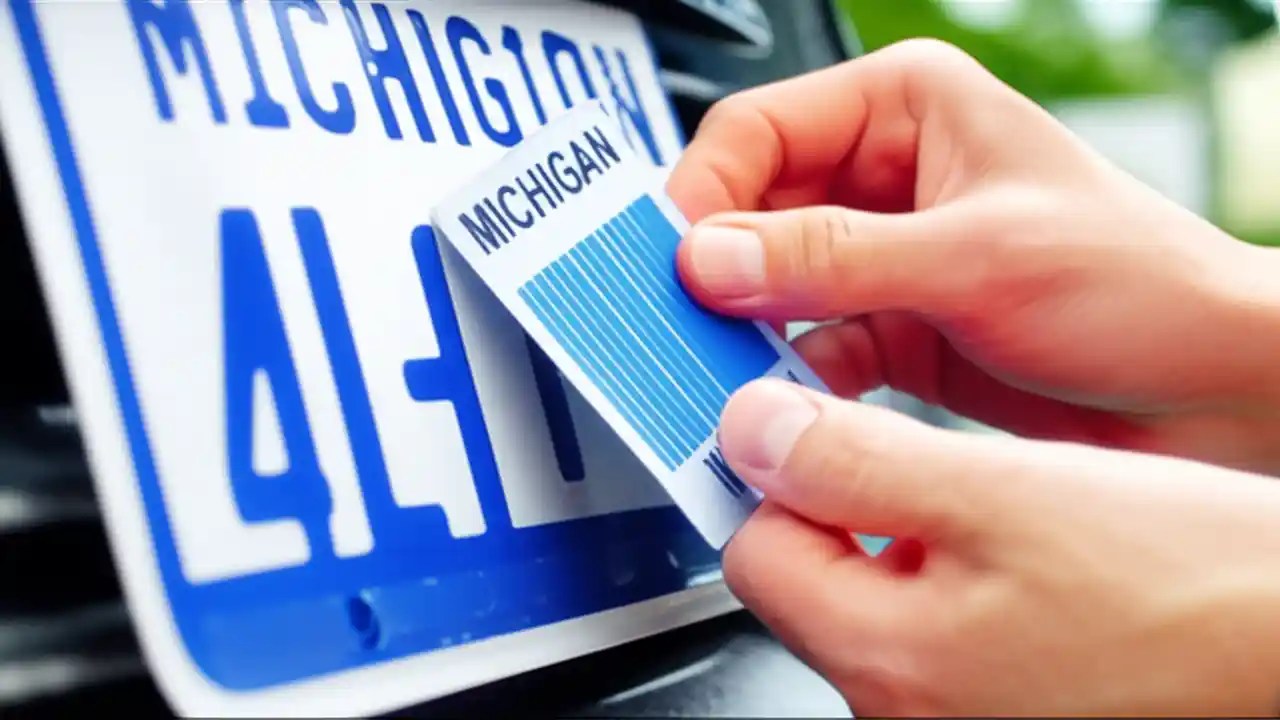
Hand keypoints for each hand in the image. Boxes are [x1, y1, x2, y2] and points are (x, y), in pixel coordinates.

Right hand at [666, 39, 1279, 474]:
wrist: (1209, 394)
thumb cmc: (1140, 286)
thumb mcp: (975, 257)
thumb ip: (832, 258)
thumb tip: (708, 257)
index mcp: (905, 109)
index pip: (757, 133)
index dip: (704, 195)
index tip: (674, 262)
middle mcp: (884, 178)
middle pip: (751, 212)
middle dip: (718, 272)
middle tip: (682, 323)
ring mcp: (882, 259)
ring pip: (770, 285)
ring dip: (745, 330)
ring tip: (723, 370)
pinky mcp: (890, 332)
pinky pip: (806, 347)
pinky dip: (787, 377)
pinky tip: (783, 403)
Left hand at [718, 378, 1279, 716]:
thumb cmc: (1193, 585)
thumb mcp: (1002, 491)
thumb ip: (854, 463)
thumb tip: (751, 432)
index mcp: (890, 660)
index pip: (756, 550)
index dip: (773, 468)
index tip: (803, 413)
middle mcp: (909, 708)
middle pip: (811, 576)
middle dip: (841, 496)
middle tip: (905, 440)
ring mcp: (957, 715)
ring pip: (875, 593)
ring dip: (903, 529)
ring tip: (983, 491)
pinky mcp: (1002, 706)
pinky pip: (937, 623)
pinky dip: (953, 567)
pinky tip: (1015, 541)